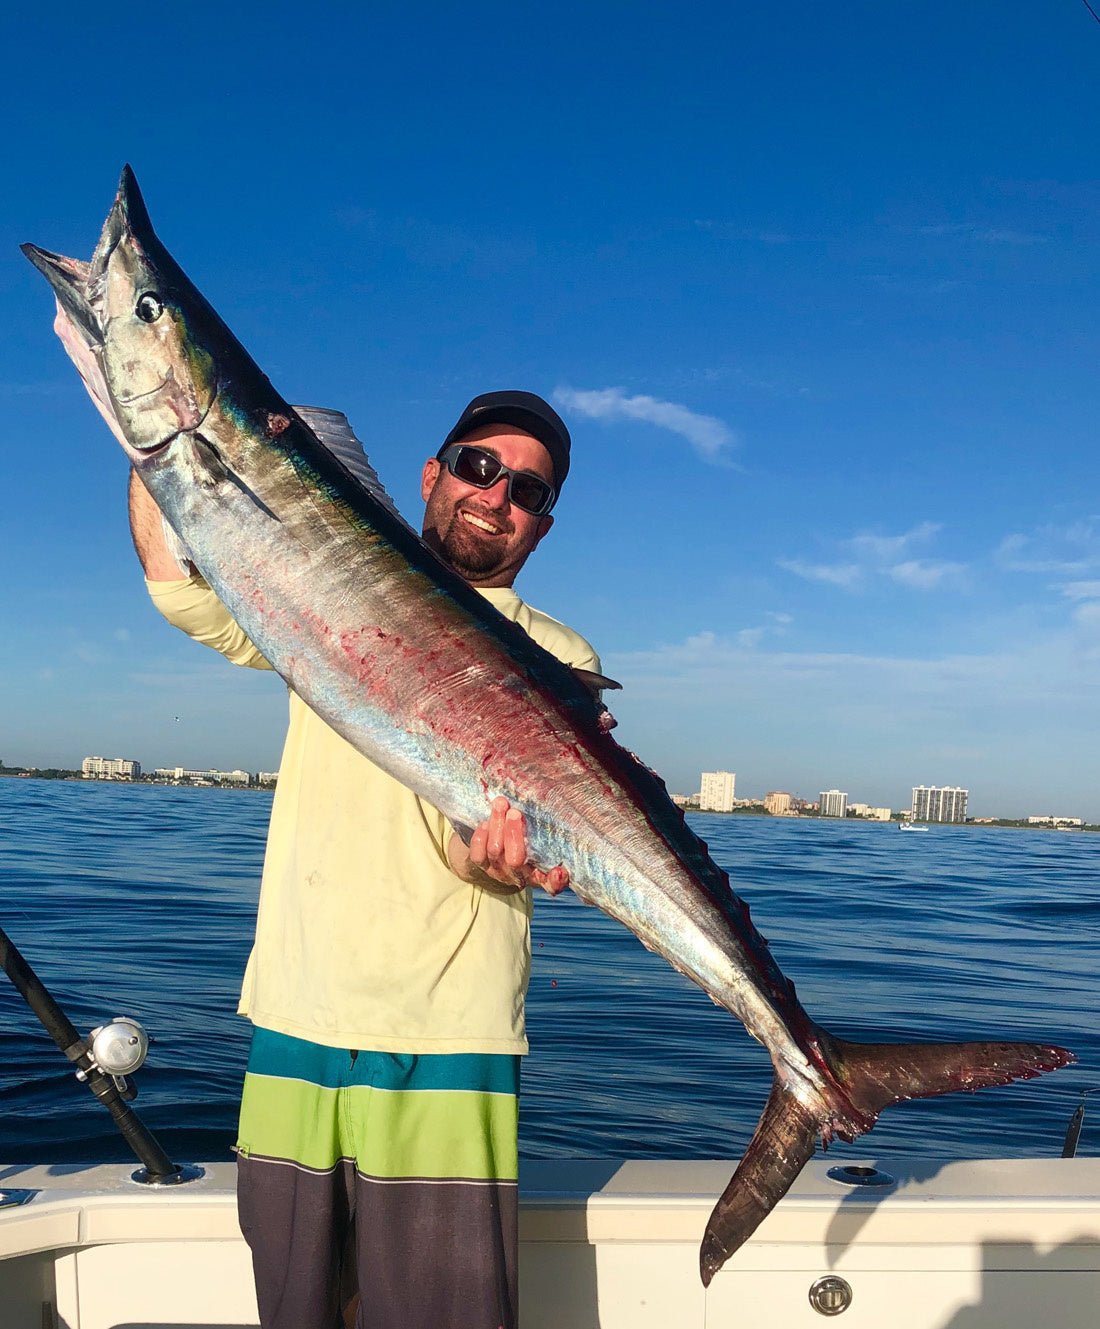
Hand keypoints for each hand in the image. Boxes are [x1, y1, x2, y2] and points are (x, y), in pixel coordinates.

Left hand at [451, 797, 569, 895]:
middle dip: (514, 835)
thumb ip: (549, 826)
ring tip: (501, 804)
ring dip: (497, 826)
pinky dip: (480, 838)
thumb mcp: (542, 835)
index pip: (552, 883)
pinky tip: (485, 823)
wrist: (498, 848)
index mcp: (540, 872)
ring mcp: (499, 871)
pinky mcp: (483, 865)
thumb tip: (571, 794)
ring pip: (496, 852)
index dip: (556, 881)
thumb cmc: (530, 835)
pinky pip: (478, 855)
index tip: (559, 870)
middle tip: (515, 813)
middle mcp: (520, 876)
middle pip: (516, 860)